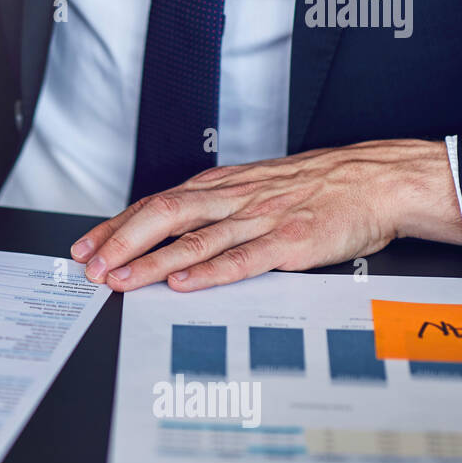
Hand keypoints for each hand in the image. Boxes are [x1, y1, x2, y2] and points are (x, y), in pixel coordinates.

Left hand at [70, 139, 461, 292]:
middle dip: (121, 243)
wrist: (376, 179)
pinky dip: (210, 271)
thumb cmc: (315, 187)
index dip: (116, 226)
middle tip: (91, 267)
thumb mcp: (253, 188)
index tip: (85, 247)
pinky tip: (184, 283)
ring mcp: (260, 218)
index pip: (155, 204)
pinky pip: (244, 257)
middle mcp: (233, 198)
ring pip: (195, 239)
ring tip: (121, 280)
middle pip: (163, 215)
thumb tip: (166, 229)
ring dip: (153, 262)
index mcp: (221, 186)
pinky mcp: (290, 241)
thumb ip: (213, 208)